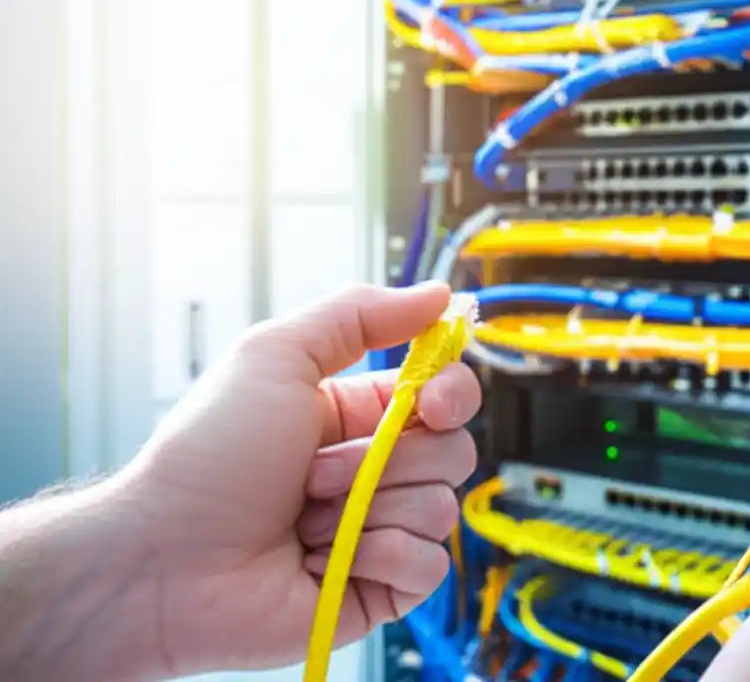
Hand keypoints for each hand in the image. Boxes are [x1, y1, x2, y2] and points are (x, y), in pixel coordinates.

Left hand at [4, 283, 480, 678]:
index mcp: (357, 416)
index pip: (447, 395)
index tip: (429, 402)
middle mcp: (375, 473)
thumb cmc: (205, 458)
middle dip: (387, 460)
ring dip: (368, 509)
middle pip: (454, 451)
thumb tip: (441, 293)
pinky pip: (430, 565)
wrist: (163, 561)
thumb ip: (359, 314)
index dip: (452, 394)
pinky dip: (382, 557)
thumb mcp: (274, 356)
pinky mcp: (380, 588)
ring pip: (441, 508)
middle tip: (314, 472)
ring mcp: (379, 531)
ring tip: (305, 519)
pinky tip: (328, 560)